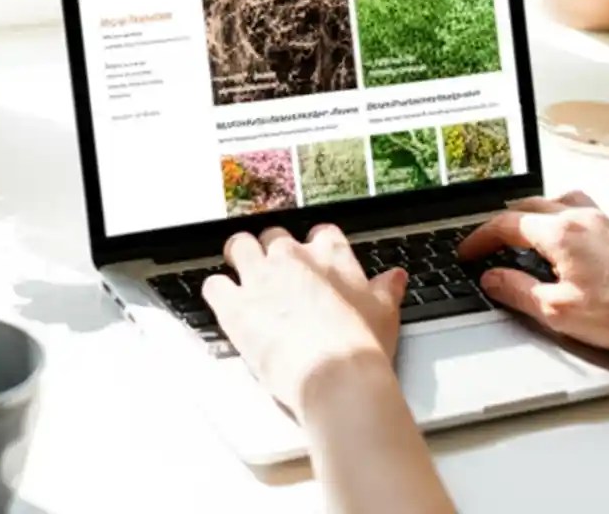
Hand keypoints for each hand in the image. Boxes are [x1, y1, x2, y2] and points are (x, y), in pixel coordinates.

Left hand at [203, 224, 408, 418]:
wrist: (335, 375)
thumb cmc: (360, 346)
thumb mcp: (385, 312)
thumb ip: (386, 290)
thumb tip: (394, 278)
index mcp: (330, 254)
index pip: (321, 233)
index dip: (315, 246)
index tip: (315, 260)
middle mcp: (291, 257)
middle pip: (273, 236)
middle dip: (273, 251)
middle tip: (276, 271)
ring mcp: (259, 278)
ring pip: (238, 247)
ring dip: (239, 257)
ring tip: (242, 274)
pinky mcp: (234, 306)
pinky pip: (214, 284)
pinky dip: (219, 292)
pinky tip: (226, 302)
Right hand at [458, 192, 608, 359]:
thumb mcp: (558, 311)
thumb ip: (518, 291)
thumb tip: (492, 280)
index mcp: (561, 232)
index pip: (507, 224)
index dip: (480, 239)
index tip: (467, 253)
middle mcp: (581, 217)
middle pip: (528, 207)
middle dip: (501, 225)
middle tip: (485, 248)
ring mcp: (602, 221)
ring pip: (554, 203)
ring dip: (530, 216)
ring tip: (518, 239)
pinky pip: (577, 210)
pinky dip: (555, 219)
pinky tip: (559, 241)